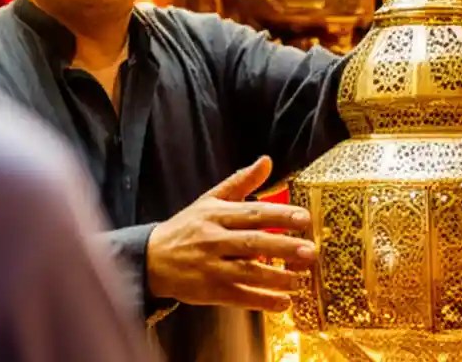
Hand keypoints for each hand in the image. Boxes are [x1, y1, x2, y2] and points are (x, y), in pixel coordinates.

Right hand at [144, 156, 315, 312]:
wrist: (152, 259)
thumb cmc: (186, 228)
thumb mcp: (209, 201)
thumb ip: (240, 182)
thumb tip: (266, 161)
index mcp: (215, 215)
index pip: (252, 213)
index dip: (279, 215)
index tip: (304, 218)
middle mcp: (212, 239)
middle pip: (253, 242)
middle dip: (283, 246)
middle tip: (309, 251)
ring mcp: (211, 266)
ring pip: (248, 271)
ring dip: (277, 277)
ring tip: (301, 278)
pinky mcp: (210, 291)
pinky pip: (240, 296)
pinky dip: (263, 301)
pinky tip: (283, 301)